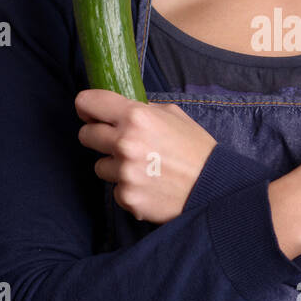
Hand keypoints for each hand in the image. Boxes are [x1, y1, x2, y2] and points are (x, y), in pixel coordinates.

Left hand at [74, 89, 216, 223]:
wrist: (215, 186)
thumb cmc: (196, 148)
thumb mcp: (174, 115)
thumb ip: (144, 110)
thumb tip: (120, 109)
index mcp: (136, 116)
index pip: (88, 102)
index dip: (87, 107)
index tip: (90, 113)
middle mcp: (125, 143)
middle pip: (86, 136)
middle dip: (98, 137)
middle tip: (118, 143)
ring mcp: (124, 173)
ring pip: (100, 166)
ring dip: (115, 167)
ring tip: (143, 168)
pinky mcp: (127, 197)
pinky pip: (116, 190)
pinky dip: (129, 189)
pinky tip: (150, 186)